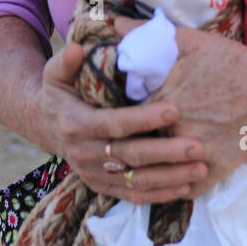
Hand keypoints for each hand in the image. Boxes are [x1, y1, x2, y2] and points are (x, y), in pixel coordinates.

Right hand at [30, 41, 209, 203]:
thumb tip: (77, 49)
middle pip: (131, 155)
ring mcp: (93, 173)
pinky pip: (133, 196)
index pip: (115, 123)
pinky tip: (185, 187)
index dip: (143, 119)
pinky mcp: (101, 186)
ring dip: (170, 177)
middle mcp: (85, 153)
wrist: (46, 125)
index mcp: (76, 123)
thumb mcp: (55, 73)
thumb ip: (66, 61)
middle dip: (166, 152)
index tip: (174, 110)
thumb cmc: (60, 92)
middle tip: (197, 147)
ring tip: (200, 168)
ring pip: (136, 180)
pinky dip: (159, 194)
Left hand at [114, 17, 246, 193]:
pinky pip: (187, 190)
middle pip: (137, 147)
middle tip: (122, 143)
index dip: (116, 119)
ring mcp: (194, 155)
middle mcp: (174, 133)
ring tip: (143, 163)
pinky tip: (170, 182)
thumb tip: (116, 23)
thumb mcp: (188, 40)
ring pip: (159, 173)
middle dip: (129, 146)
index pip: (123, 118)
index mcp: (161, 104)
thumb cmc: (230, 61)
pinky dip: (177, 188)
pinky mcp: (214, 171)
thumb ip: (147, 32)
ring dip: (149, 171)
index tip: (113, 118)